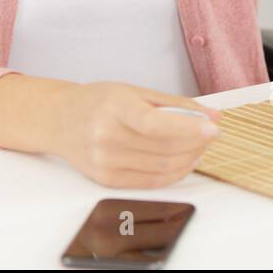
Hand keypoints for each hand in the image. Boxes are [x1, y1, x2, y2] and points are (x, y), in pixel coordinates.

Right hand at [0, 75, 222, 188]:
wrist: (60, 120)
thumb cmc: (98, 101)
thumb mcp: (134, 91)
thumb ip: (175, 104)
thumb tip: (213, 116)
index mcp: (114, 107)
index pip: (156, 124)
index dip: (189, 129)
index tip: (213, 128)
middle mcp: (106, 137)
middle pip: (164, 148)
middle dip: (196, 143)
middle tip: (211, 134)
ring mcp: (106, 162)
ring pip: (162, 167)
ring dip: (190, 158)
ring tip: (200, 146)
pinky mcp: (108, 180)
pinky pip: (151, 181)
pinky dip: (174, 173)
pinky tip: (184, 161)